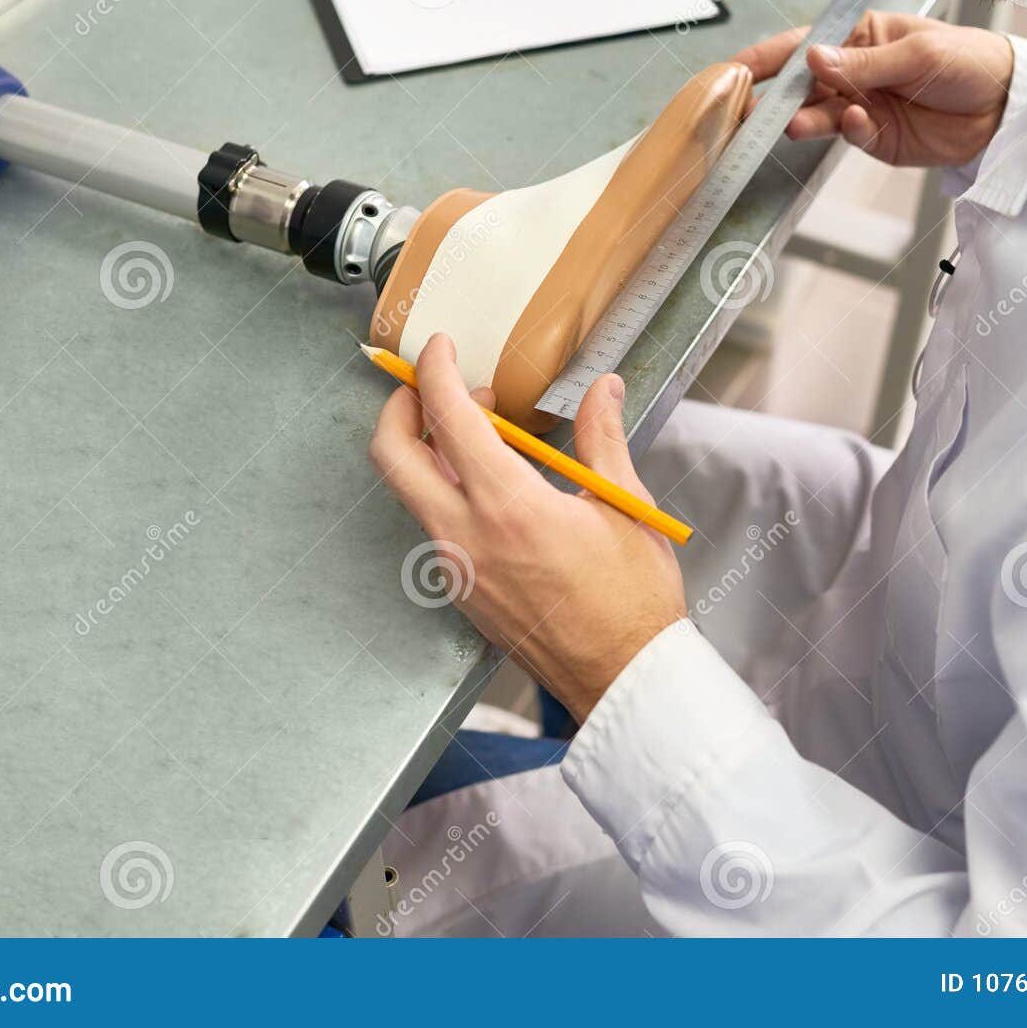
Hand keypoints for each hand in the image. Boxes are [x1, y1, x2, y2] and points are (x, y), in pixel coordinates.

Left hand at [368, 334, 686, 720]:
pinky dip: (449, 490)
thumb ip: (602, 440)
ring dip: (430, 451)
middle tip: (431, 386)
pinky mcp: (463, 592)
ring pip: (414, 492)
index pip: (447, 419)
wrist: (624, 679)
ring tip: (482, 433)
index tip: (440, 348)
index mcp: (508, 507)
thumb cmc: (633, 601)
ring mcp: (457, 568)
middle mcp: (466, 537)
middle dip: (400, 408)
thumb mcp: (625, 507)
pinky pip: (437, 526)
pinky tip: (494, 486)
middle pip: (393, 456)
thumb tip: (603, 391)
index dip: (434, 371)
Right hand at [732, 11, 1015, 166]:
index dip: (767, 58)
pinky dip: (848, 131)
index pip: (804, 46)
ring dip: (803, 120)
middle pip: (803, 87)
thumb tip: (814, 57)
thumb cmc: (968, 60)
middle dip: (774, 98)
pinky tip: (856, 123)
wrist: (1008, 105)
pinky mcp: (878, 139)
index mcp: (861, 39)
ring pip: (819, 116)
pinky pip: (850, 136)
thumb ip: (864, 63)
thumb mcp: (918, 53)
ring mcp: (864, 108)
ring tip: (790, 125)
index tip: (733, 69)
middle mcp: (855, 74)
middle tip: (747, 111)